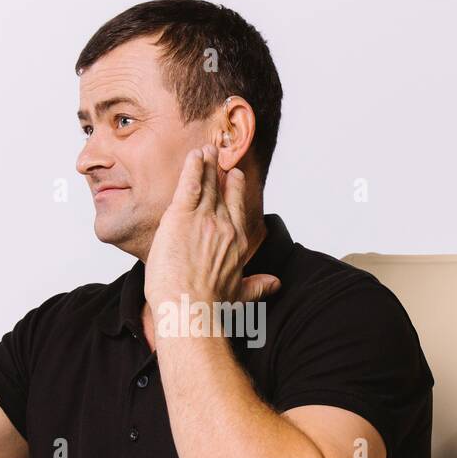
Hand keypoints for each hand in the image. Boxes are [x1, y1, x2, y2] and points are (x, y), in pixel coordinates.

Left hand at [145, 143, 281, 314]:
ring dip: (206, 165)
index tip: (235, 177)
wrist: (189, 307)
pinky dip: (192, 168)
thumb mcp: (240, 294)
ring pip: (206, 184)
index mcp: (237, 242)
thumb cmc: (209, 305)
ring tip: (205, 150)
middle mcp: (224, 226)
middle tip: (218, 156)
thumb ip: (258, 286)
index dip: (236, 190)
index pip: (237, 208)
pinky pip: (189, 184)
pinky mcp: (181, 215)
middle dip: (219, 172)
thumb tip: (276, 285)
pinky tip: (194, 156)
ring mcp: (204, 218)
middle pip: (222, 192)